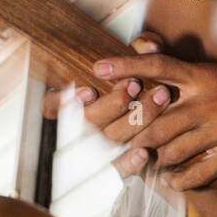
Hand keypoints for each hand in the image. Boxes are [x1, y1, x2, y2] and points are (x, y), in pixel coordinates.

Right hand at [42, 32, 176, 180]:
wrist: (164, 111)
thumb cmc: (141, 78)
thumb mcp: (139, 58)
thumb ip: (142, 47)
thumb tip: (149, 46)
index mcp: (72, 101)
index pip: (52, 105)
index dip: (62, 101)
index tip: (86, 90)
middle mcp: (82, 127)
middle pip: (90, 120)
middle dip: (114, 103)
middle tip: (136, 84)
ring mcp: (98, 149)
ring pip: (110, 138)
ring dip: (135, 120)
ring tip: (160, 98)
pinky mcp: (117, 166)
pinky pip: (118, 170)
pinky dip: (129, 163)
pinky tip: (144, 154)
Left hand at [88, 48, 216, 191]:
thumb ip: (186, 74)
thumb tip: (149, 64)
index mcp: (202, 77)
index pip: (156, 66)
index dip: (125, 66)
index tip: (98, 68)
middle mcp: (208, 100)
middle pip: (154, 122)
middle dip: (133, 138)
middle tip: (119, 148)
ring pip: (171, 151)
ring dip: (154, 163)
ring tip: (144, 167)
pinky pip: (199, 172)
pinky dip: (180, 181)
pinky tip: (172, 183)